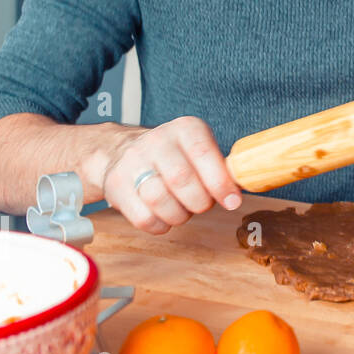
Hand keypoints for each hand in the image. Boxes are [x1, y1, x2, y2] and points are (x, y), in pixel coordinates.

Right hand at [100, 116, 242, 234]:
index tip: (232, 202)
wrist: (123, 151)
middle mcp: (157, 140)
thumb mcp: (200, 150)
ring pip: (160, 200)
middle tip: (202, 205)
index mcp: (185, 128)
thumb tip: (237, 193)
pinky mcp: (116, 185)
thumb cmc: (175, 157)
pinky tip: (164, 216)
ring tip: (182, 209)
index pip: (204, 153)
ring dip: (179, 215)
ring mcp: (132, 162)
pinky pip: (143, 218)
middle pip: (182, 180)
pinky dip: (160, 225)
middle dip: (200, 202)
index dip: (220, 182)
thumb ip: (222, 169)